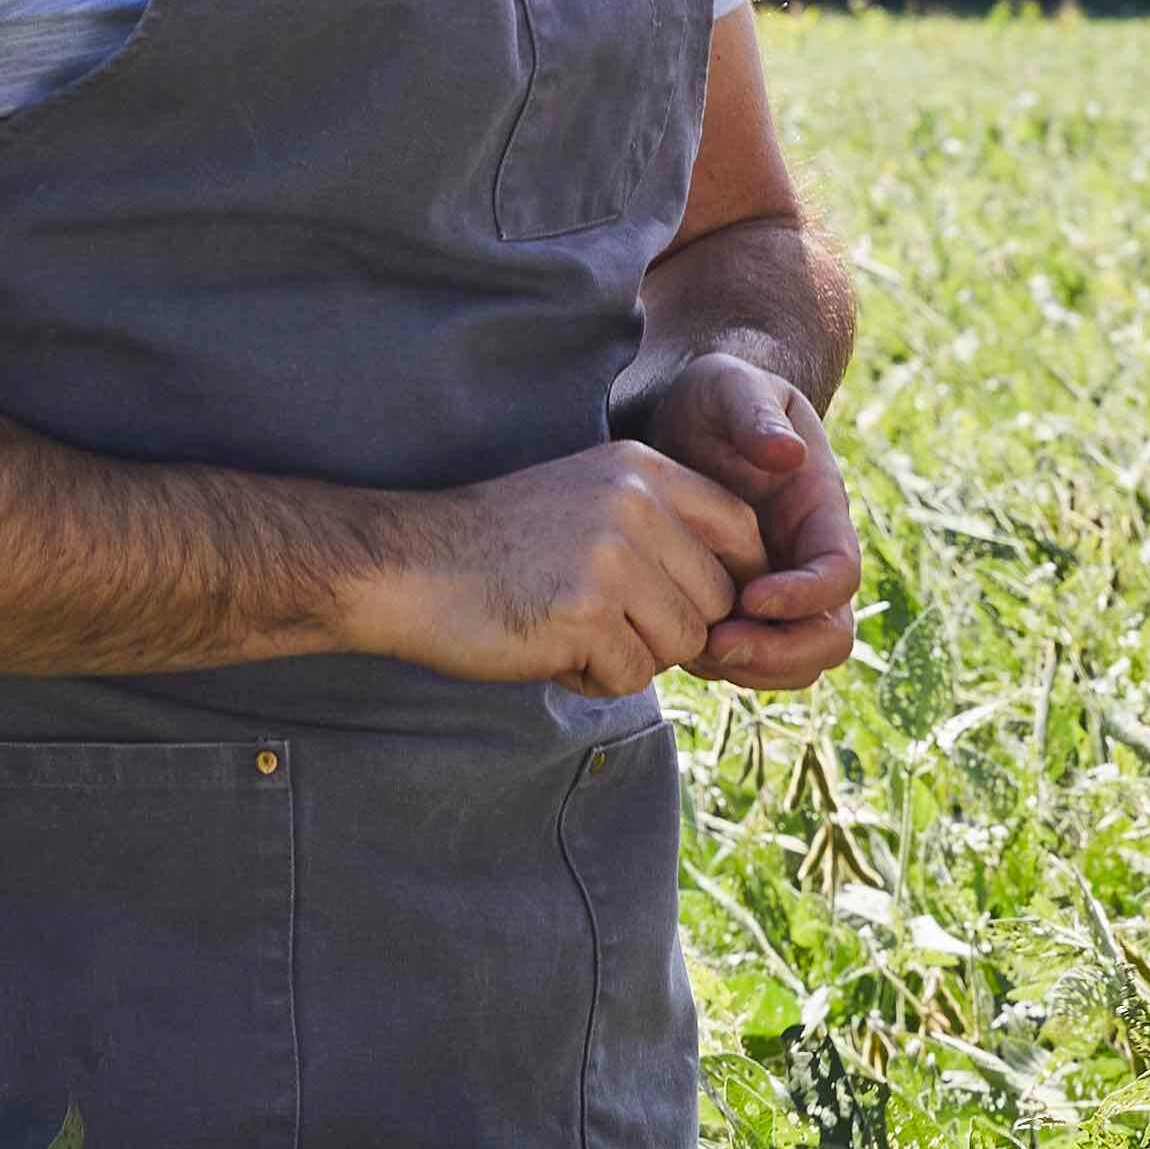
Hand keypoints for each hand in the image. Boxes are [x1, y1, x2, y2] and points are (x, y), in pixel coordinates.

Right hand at [358, 437, 765, 691]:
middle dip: (673, 629)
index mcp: (644, 468)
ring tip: (572, 634)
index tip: (694, 606)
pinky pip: (633, 676)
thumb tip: (741, 595)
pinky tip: (550, 652)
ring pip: (682, 644)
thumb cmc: (500, 545)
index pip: (742, 530)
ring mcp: (613, 556)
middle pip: (718, 600)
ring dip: (634, 657)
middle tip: (608, 626)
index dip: (730, 581)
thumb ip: (662, 527)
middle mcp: (638, 502)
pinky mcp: (585, 613)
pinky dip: (596, 679)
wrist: (407, 563)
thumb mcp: (590, 499)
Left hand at [611, 344, 864, 697]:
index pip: (840, 573)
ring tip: (691, 647)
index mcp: (821, 508)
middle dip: (779, 652)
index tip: (748, 597)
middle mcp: (810, 557)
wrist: (689, 416)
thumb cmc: (714, 396)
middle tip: (715, 644)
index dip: (804, 597)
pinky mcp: (746, 606)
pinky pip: (754, 658)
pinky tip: (676, 639)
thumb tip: (789, 455)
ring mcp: (783, 586)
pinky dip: (723, 665)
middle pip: (829, 636)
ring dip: (750, 667)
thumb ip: (756, 415)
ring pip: (796, 660)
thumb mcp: (730, 387)